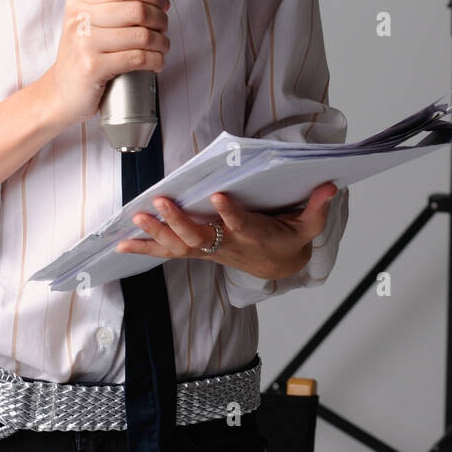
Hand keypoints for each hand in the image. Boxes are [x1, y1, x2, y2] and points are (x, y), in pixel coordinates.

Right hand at [41, 0, 169, 130]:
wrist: (60, 94)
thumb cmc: (83, 58)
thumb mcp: (89, 25)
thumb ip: (115, 9)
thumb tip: (160, 1)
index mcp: (79, 2)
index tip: (161, 5)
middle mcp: (79, 19)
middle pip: (137, 9)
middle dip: (160, 20)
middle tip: (163, 31)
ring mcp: (84, 43)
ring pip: (141, 35)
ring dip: (161, 43)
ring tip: (162, 49)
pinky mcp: (93, 67)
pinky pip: (137, 58)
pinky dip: (155, 61)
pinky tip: (157, 63)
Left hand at [115, 181, 339, 279]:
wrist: (278, 265)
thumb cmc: (290, 241)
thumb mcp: (309, 227)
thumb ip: (317, 208)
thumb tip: (329, 186)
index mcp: (255, 236)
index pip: (242, 225)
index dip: (231, 214)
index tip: (218, 196)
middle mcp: (228, 246)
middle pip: (201, 238)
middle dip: (179, 222)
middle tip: (160, 203)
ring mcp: (210, 251)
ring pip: (180, 246)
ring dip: (156, 234)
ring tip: (136, 219)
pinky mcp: (198, 251)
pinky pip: (168, 252)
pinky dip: (145, 249)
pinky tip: (121, 245)